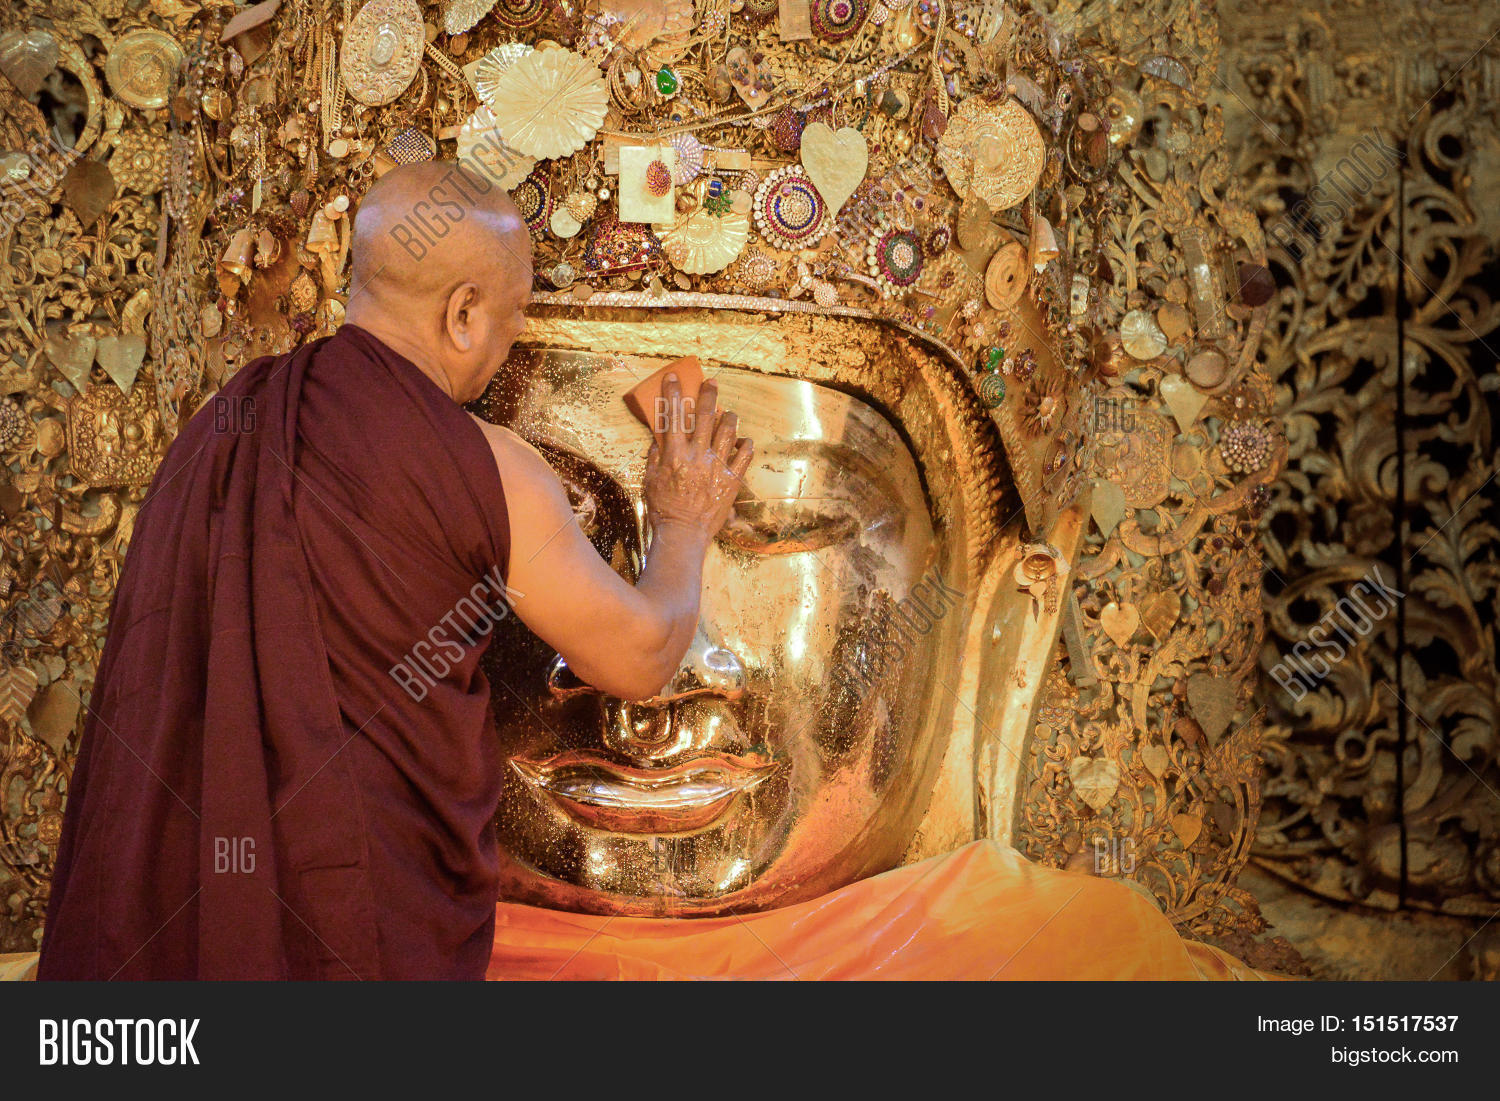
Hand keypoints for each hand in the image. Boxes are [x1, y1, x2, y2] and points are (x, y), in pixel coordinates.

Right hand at [643, 374, 752, 543]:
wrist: (684, 534)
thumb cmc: (663, 510)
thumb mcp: (650, 481)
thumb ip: (654, 457)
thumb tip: (658, 440)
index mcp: (675, 455)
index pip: (674, 416)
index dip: (673, 393)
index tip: (674, 376)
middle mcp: (698, 456)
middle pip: (706, 416)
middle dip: (709, 394)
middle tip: (712, 382)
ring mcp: (718, 467)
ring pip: (729, 430)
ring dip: (730, 418)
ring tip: (729, 413)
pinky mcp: (732, 480)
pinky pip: (746, 455)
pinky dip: (745, 444)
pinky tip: (742, 442)